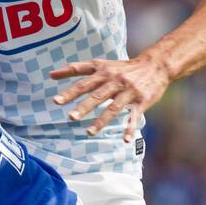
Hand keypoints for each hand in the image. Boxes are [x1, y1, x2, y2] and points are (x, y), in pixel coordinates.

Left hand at [51, 51, 172, 141]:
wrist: (155, 65)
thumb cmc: (122, 67)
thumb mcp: (100, 64)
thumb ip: (76, 69)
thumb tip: (50, 74)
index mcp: (103, 72)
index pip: (83, 83)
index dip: (70, 92)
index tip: (56, 101)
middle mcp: (115, 81)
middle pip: (97, 95)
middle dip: (84, 106)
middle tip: (71, 117)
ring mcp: (128, 91)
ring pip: (114, 107)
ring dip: (102, 120)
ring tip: (89, 132)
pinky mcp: (141, 101)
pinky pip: (134, 116)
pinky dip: (130, 128)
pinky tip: (125, 140)